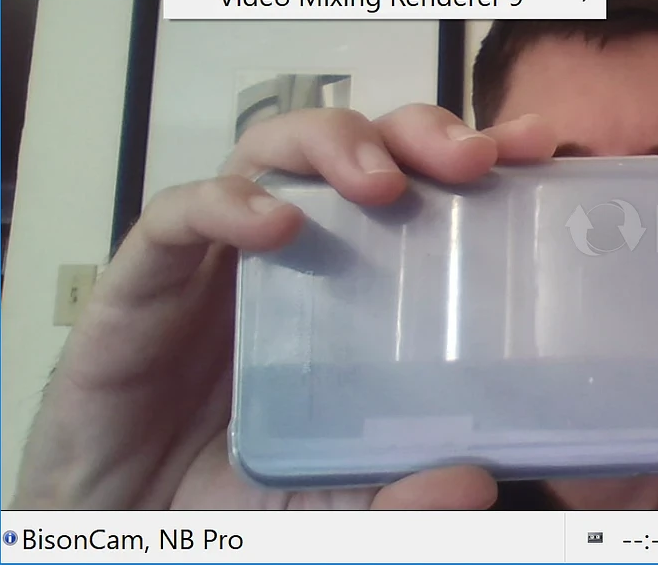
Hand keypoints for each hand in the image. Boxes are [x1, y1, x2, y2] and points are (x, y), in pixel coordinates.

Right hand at [12, 105, 556, 508]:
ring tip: (379, 181)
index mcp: (355, 283)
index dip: (474, 156)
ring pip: (276, 149)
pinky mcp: (148, 274)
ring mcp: (222, 253)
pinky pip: (182, 212)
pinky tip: (273, 223)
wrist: (123, 524)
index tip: (533, 148)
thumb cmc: (233, 492)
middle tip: (469, 159)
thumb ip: (393, 496)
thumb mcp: (330, 502)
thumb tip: (473, 482)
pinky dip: (228, 203)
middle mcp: (296, 249)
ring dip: (333, 144)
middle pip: (360, 146)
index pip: (423, 191)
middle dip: (417, 132)